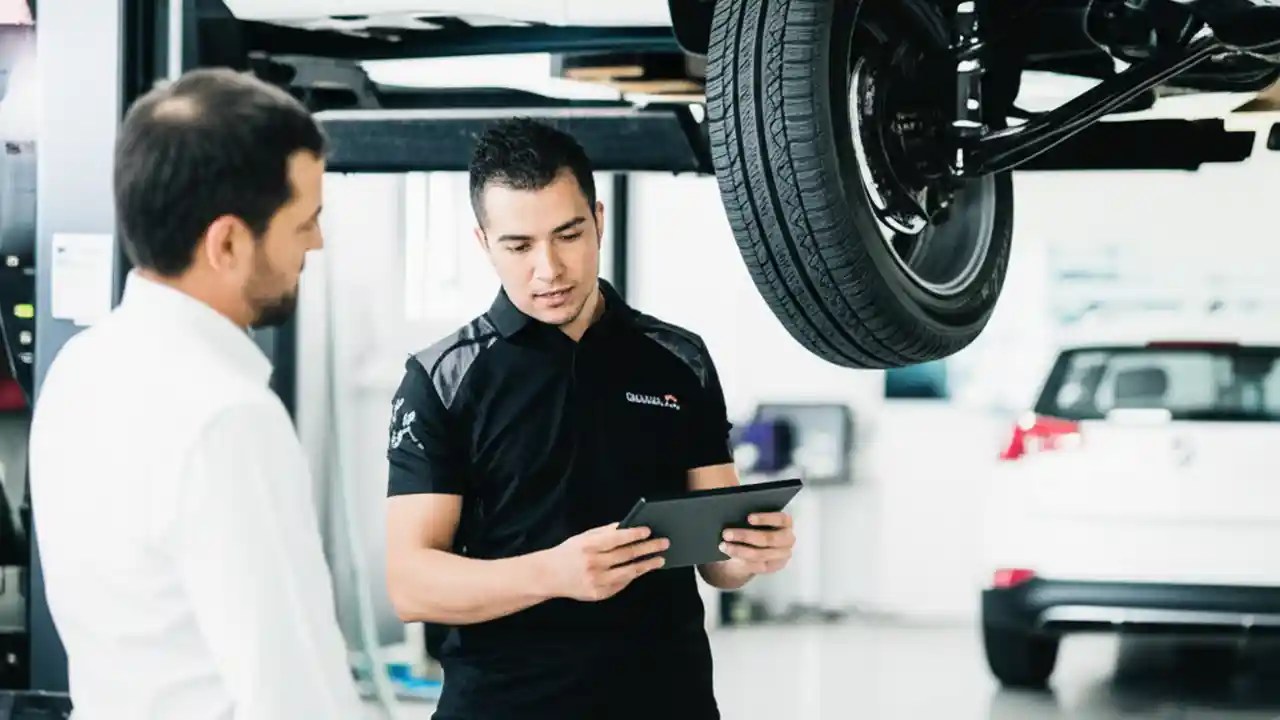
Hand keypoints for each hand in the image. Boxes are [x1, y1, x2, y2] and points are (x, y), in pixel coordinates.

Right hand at [543, 523, 668, 601]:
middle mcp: (593, 564)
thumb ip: (605, 532)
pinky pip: (620, 585)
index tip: (649, 531)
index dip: (635, 534)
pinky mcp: (598, 594)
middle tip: (663, 543)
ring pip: (628, 573)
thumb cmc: (567, 553)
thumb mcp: (583, 537)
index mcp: (588, 546)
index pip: (617, 539)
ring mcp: (596, 581)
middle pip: (627, 555)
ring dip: (646, 565)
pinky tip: (641, 570)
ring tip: (659, 559)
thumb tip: (628, 526)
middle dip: (648, 548)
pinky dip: (632, 577)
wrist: (547, 576)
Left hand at [719, 512, 795, 575]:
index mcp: (786, 523)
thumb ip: (752, 517)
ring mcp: (782, 555)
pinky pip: (756, 565)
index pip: (780, 519)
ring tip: (723, 545)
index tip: (748, 518)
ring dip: (739, 549)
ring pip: (760, 554)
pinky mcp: (773, 567)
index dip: (765, 518)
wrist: (756, 549)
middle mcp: (788, 539)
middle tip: (726, 533)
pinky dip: (741, 558)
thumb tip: (735, 511)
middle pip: (768, 539)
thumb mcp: (757, 521)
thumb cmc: (755, 528)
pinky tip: (728, 552)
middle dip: (745, 536)